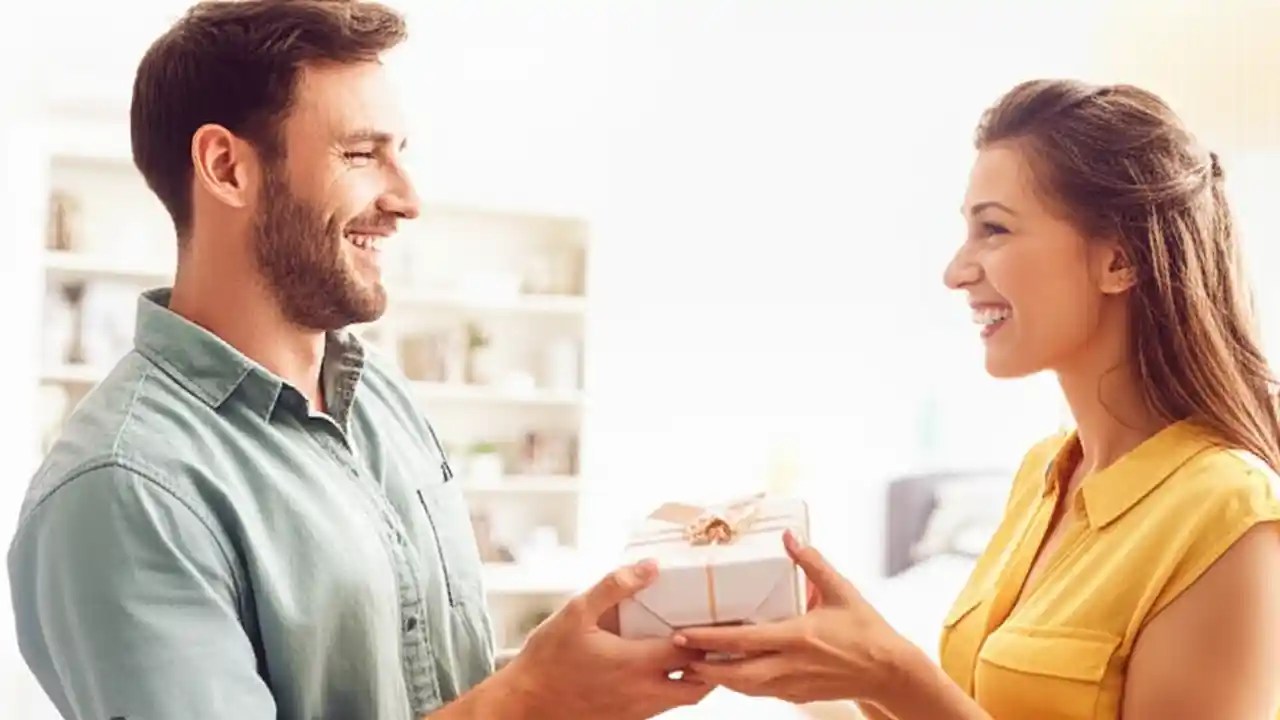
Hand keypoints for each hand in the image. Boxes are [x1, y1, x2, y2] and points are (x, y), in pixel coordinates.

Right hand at [503, 560, 712, 719]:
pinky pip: (663, 707)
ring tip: (692, 651)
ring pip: (684, 699)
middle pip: (700, 684)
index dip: (708, 634)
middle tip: (712, 638)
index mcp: (637, 663)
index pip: (692, 651)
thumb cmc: (549, 658)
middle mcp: (645, 692)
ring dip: (694, 677)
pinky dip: (672, 689)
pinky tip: (660, 670)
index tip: (716, 616)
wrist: (527, 703)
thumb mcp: (576, 613)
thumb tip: (650, 568)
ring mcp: (638, 710)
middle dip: (711, 662)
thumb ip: (614, 587)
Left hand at [672, 531, 913, 704]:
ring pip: (745, 688)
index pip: (743, 641)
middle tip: (677, 653)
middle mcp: (790, 665)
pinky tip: (729, 673)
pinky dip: (740, 684)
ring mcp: (793, 684)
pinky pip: (760, 692)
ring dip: (718, 678)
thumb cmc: (866, 629)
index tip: (683, 633)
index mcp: (797, 637)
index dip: (709, 639)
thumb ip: (812, 563)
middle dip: (703, 665)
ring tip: (695, 664)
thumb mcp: (841, 591)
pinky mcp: (798, 694)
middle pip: (735, 673)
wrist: (888, 672)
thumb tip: (789, 537)